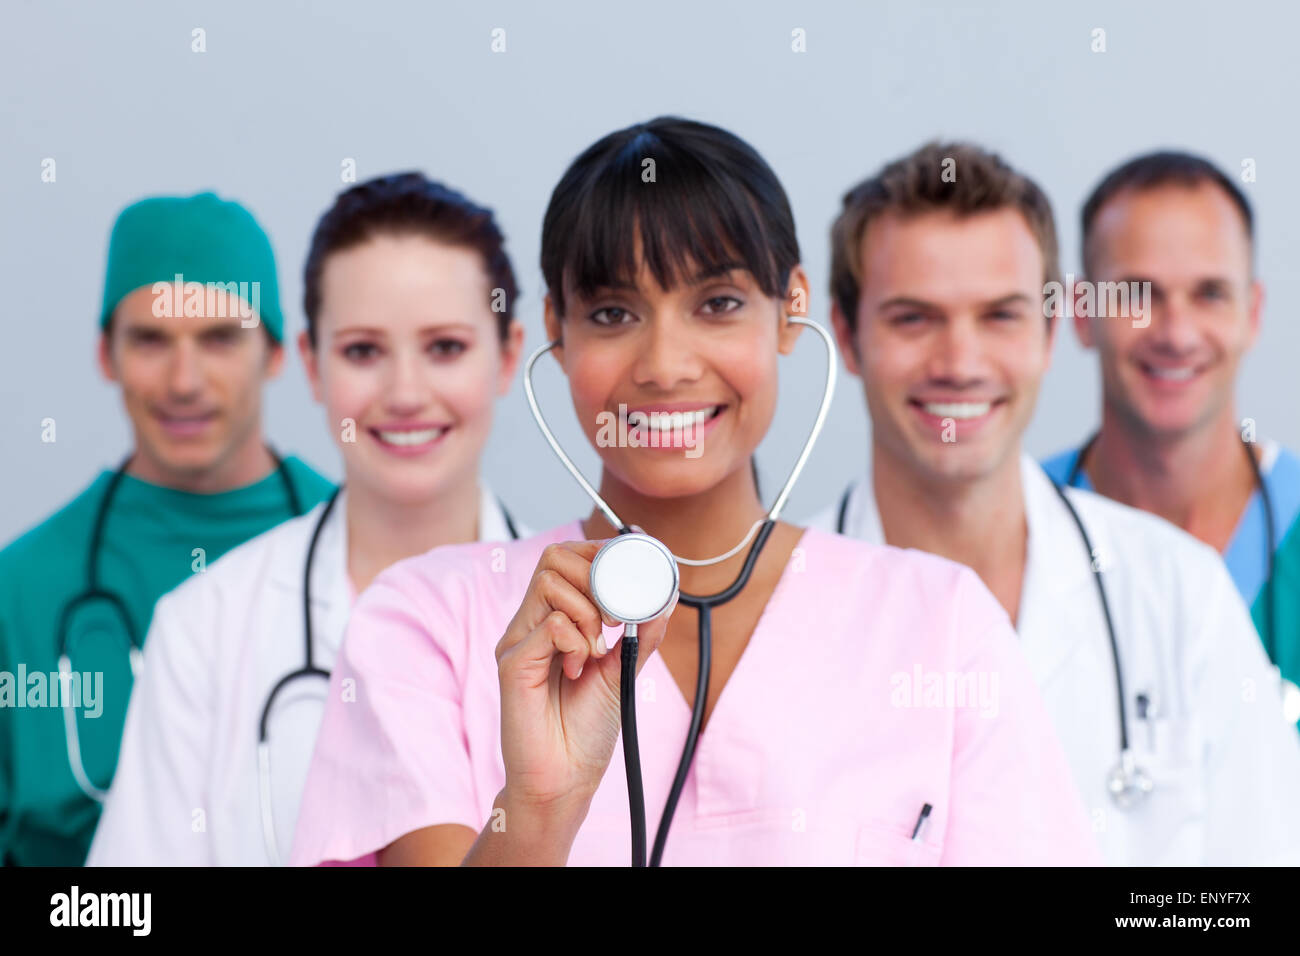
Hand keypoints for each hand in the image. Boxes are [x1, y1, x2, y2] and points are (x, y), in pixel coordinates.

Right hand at [495, 539, 675, 827]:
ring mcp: (518, 641)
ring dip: (587, 611)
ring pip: (550, 582)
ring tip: (596, 650)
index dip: (597, 552)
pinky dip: (575, 640)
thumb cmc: (586, 729)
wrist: (565, 779)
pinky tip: (579, 668)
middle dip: (594, 576)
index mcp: (553, 620)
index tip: (629, 570)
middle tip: (614, 617)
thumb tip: (667, 594)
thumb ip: (642, 632)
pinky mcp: (513, 663)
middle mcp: (531, 624)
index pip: (565, 557)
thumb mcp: (623, 670)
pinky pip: (549, 623)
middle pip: (553, 556)